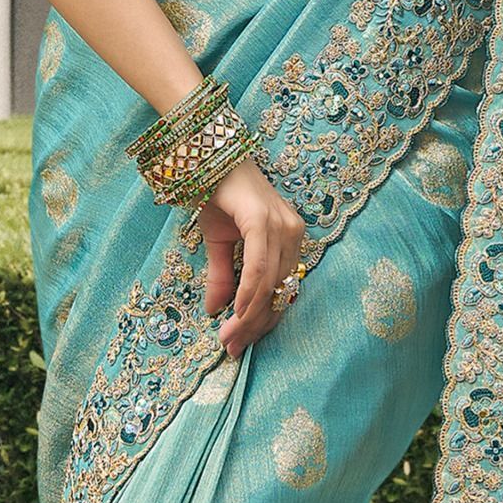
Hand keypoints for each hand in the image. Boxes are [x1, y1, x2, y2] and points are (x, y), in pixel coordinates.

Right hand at [195, 154, 307, 353]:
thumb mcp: (219, 243)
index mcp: (290, 239)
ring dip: (249, 316)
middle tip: (232, 348)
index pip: (283, 290)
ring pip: (271, 284)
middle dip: (256, 325)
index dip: (263, 321)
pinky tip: (235, 311)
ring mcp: (283, 226)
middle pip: (279, 292)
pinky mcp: (265, 221)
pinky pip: (259, 267)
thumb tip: (215, 310)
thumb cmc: (217, 194)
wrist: (208, 155)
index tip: (241, 343)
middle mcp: (294, 233)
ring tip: (229, 337)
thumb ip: (224, 276)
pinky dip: (248, 292)